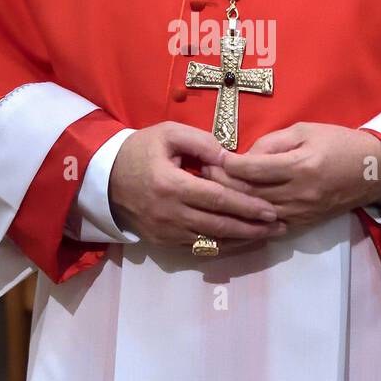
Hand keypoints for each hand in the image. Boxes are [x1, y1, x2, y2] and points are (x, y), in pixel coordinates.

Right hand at [108, 122, 287, 252]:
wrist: (102, 178)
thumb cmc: (138, 150)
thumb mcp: (168, 133)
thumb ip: (201, 142)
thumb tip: (230, 158)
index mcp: (172, 185)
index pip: (218, 199)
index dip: (247, 206)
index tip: (271, 209)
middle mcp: (170, 214)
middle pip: (219, 225)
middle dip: (252, 227)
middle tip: (279, 226)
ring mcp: (166, 232)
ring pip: (211, 241)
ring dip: (241, 240)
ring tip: (266, 235)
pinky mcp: (162, 241)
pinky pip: (197, 248)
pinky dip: (221, 246)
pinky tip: (239, 240)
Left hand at [200, 122, 380, 229]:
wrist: (372, 171)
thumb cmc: (338, 143)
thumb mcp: (305, 131)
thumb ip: (271, 143)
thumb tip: (243, 156)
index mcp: (300, 166)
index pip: (253, 170)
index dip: (228, 164)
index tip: (211, 157)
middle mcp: (299, 193)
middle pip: (249, 194)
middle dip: (222, 184)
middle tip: (202, 173)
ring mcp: (300, 212)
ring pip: (255, 212)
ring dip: (230, 203)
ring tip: (210, 191)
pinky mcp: (302, 224)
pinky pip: (267, 224)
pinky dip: (247, 218)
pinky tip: (231, 211)